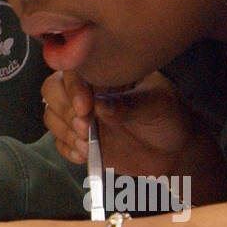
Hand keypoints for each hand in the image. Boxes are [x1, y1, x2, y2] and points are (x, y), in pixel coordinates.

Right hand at [43, 70, 226, 203]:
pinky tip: (85, 155)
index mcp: (104, 74)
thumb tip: (99, 104)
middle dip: (64, 111)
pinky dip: (66, 149)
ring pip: (51, 116)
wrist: (175, 151)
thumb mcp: (156, 105)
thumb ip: (128, 104)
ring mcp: (82, 117)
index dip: (73, 88)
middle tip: (85, 129)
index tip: (86, 108)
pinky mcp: (80, 141)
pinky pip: (59, 142)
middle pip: (52, 90)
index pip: (74, 71)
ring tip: (87, 145)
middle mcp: (87, 92)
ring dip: (64, 132)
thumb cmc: (169, 117)